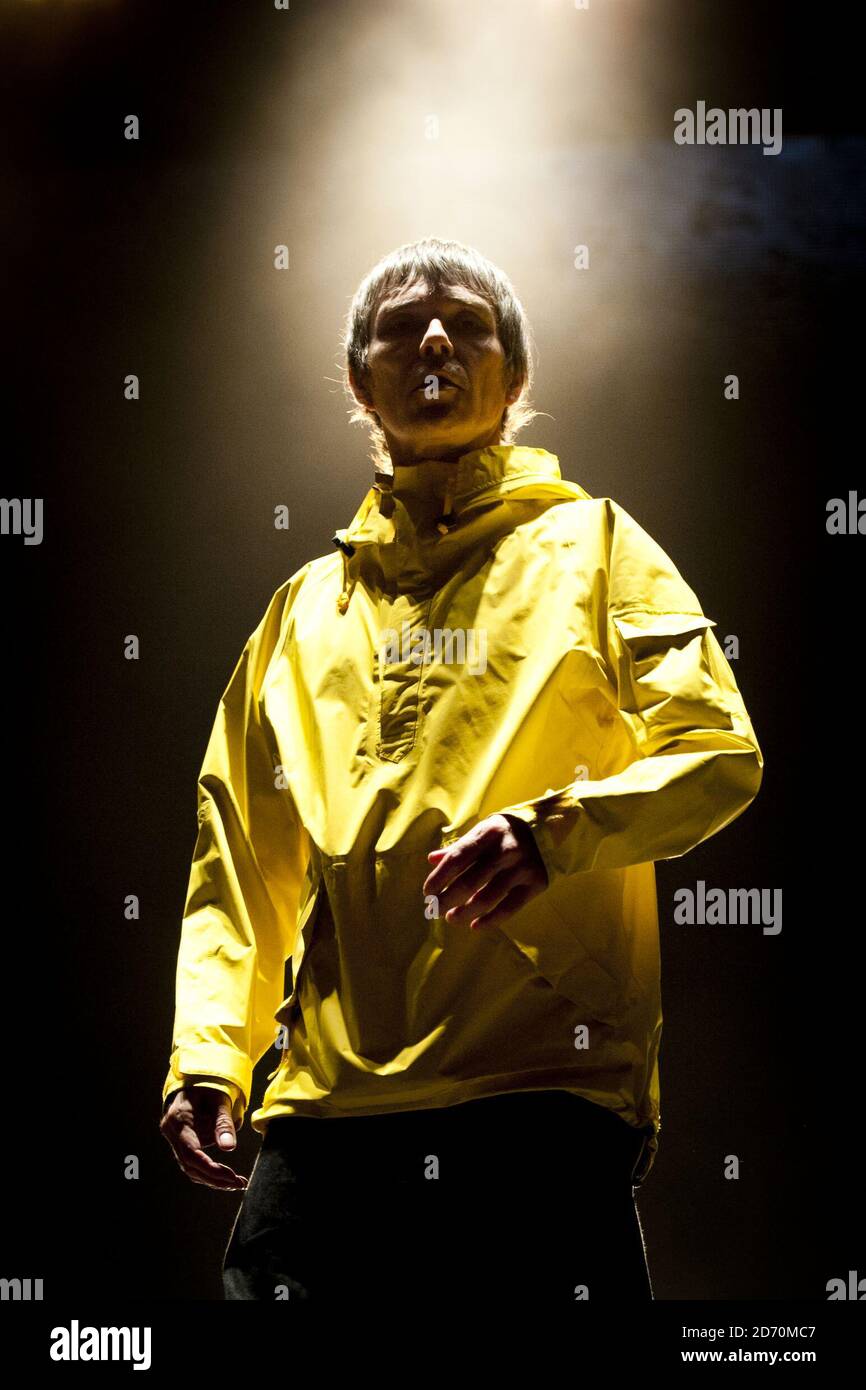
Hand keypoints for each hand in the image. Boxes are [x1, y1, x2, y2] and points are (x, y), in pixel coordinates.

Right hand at [160, 1085, 248, 1191]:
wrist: (196, 1080)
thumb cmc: (209, 1086)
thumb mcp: (219, 1100)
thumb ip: (224, 1123)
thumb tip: (229, 1148)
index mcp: (178, 1120)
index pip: (190, 1153)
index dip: (210, 1168)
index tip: (231, 1177)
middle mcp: (171, 1132)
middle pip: (189, 1165)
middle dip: (215, 1178)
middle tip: (239, 1184)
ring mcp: (174, 1139)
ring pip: (190, 1168)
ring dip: (213, 1178)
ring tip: (237, 1183)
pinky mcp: (182, 1143)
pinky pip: (193, 1162)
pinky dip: (209, 1171)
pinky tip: (227, 1176)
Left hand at [423, 813, 548, 931]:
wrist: (549, 830)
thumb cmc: (504, 833)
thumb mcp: (482, 832)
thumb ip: (459, 847)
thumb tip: (432, 860)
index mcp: (488, 833)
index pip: (456, 859)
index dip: (438, 878)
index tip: (427, 893)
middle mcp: (505, 850)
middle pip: (468, 883)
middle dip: (446, 900)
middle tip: (435, 910)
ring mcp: (521, 868)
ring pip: (486, 899)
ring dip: (464, 913)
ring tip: (451, 918)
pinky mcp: (535, 884)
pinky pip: (508, 909)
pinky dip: (489, 921)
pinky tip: (475, 926)